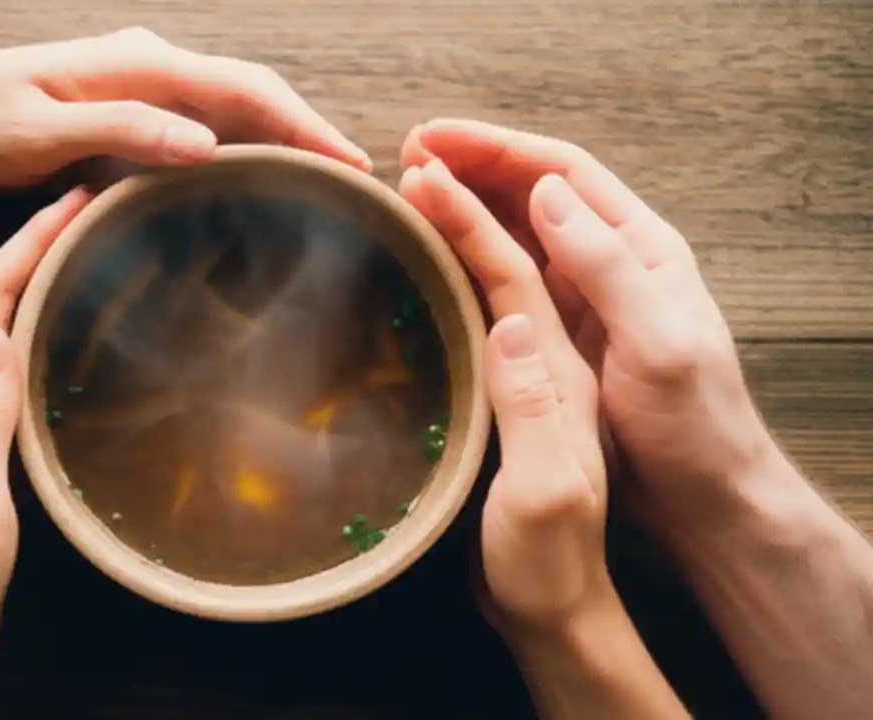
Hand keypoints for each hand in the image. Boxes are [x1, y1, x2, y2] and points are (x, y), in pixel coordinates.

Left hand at [0, 27, 369, 191]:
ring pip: (232, 113)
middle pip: (253, 97)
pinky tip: (252, 190)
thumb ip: (122, 129)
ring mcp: (141, 91)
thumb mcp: (40, 130)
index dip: (304, 126)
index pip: (246, 90)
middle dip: (308, 134)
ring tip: (321, 191)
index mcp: (141, 67)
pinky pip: (200, 132)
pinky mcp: (128, 116)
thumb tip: (205, 144)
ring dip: (280, 144)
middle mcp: (151, 70)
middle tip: (355, 185)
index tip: (350, 163)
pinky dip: (239, 156)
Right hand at [401, 120, 778, 534]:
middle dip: (470, 167)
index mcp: (639, 248)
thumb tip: (543, 194)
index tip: (434, 140)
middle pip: (529, 195)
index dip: (496, 150)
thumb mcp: (660, 342)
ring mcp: (575, 303)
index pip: (562, 173)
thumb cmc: (695, 424)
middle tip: (404, 154)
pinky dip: (462, 260)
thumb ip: (607, 268)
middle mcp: (603, 264)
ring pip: (510, 235)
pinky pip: (499, 286)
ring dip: (460, 207)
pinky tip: (427, 255)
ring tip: (405, 190)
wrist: (703, 501)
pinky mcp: (552, 343)